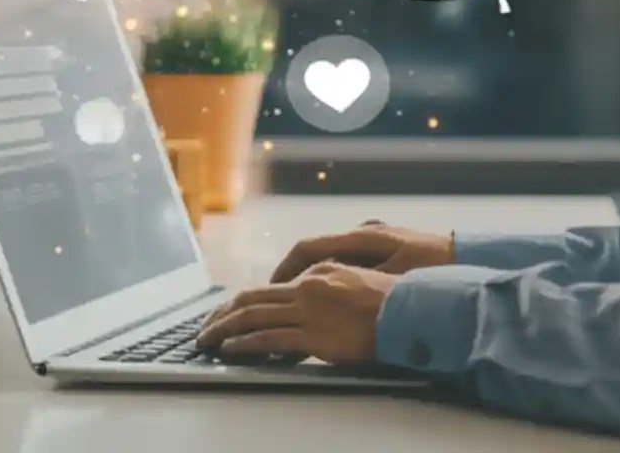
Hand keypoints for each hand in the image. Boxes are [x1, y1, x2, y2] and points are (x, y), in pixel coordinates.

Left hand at [196, 262, 396, 364]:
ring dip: (224, 329)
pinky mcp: (312, 334)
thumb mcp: (362, 280)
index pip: (273, 286)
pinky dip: (244, 343)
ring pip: (252, 317)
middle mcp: (308, 286)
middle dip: (224, 313)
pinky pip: (267, 338)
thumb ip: (335, 282)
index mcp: (320, 272)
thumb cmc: (395, 300)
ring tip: (208, 340)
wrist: (411, 312)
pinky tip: (231, 348)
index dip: (247, 300)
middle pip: (252, 298)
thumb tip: (317, 291)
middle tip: (208, 326)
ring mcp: (308, 310)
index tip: (233, 312)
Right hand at [268, 220, 452, 283]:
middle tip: (280, 298)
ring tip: (302, 300)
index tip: (271, 289)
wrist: (469, 258)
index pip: (307, 248)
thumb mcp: (392, 278)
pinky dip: (334, 273)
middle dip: (295, 274)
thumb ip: (357, 281)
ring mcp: (375, 237)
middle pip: (316, 251)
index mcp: (362, 237)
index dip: (284, 269)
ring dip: (314, 274)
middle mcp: (364, 232)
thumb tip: (323, 290)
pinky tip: (335, 294)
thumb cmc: (434, 270)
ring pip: (332, 255)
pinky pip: (349, 258)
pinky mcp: (386, 245)